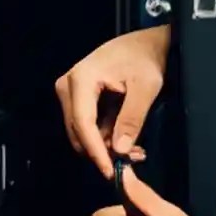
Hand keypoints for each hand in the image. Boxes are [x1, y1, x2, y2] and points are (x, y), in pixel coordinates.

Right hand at [55, 25, 170, 176]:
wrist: (146, 44)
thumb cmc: (147, 59)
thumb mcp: (146, 87)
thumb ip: (132, 118)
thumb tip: (119, 149)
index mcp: (81, 79)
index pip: (82, 123)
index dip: (95, 150)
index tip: (109, 171)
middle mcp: (68, 86)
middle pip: (78, 131)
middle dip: (102, 151)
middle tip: (131, 162)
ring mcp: (71, 93)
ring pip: (82, 132)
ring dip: (105, 147)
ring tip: (136, 152)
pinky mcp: (79, 100)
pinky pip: (88, 126)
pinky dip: (106, 138)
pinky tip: (128, 143)